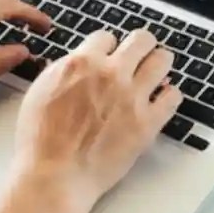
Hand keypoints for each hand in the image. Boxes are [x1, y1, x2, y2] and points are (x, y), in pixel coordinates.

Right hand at [10, 29, 182, 212]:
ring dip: (159, 65)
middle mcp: (111, 74)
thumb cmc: (41, 141)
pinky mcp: (148, 122)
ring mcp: (133, 97)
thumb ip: (64, 72)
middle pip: (141, 39)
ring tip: (155, 74)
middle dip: (140, 47)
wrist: (55, 175)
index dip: (107, 48)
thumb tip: (78, 63)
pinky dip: (169, 96)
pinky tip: (161, 101)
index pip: (106, 37)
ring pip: (163, 60)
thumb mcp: (40, 92)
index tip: (109, 57)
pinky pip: (173, 96)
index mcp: (82, 63)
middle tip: (139, 57)